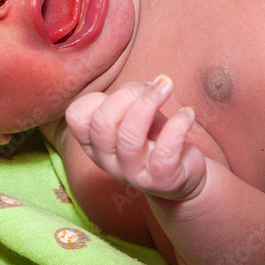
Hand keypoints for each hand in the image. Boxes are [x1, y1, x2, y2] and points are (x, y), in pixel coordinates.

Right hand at [65, 75, 207, 200]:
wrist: (183, 176)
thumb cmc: (153, 138)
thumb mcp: (135, 114)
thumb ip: (130, 97)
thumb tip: (150, 85)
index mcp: (94, 143)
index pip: (76, 117)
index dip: (99, 97)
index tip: (127, 91)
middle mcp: (107, 160)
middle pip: (102, 123)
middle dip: (128, 95)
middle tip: (154, 85)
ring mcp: (132, 173)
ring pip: (130, 136)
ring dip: (150, 103)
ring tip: (167, 88)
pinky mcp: (160, 179)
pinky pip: (166, 150)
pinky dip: (178, 124)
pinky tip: (187, 113)